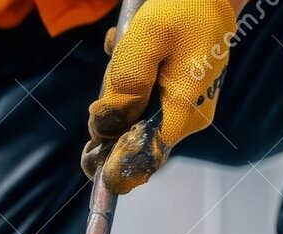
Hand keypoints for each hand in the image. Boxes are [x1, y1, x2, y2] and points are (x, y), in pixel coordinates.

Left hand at [82, 0, 237, 194]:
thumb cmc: (183, 9)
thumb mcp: (147, 39)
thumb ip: (126, 85)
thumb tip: (105, 127)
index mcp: (186, 110)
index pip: (149, 154)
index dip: (120, 166)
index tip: (92, 169)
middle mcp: (190, 115)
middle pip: (139, 136)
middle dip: (113, 118)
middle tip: (95, 108)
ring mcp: (186, 104)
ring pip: (138, 114)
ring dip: (120, 89)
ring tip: (121, 50)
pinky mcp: (181, 91)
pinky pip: (146, 97)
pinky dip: (131, 77)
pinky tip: (129, 47)